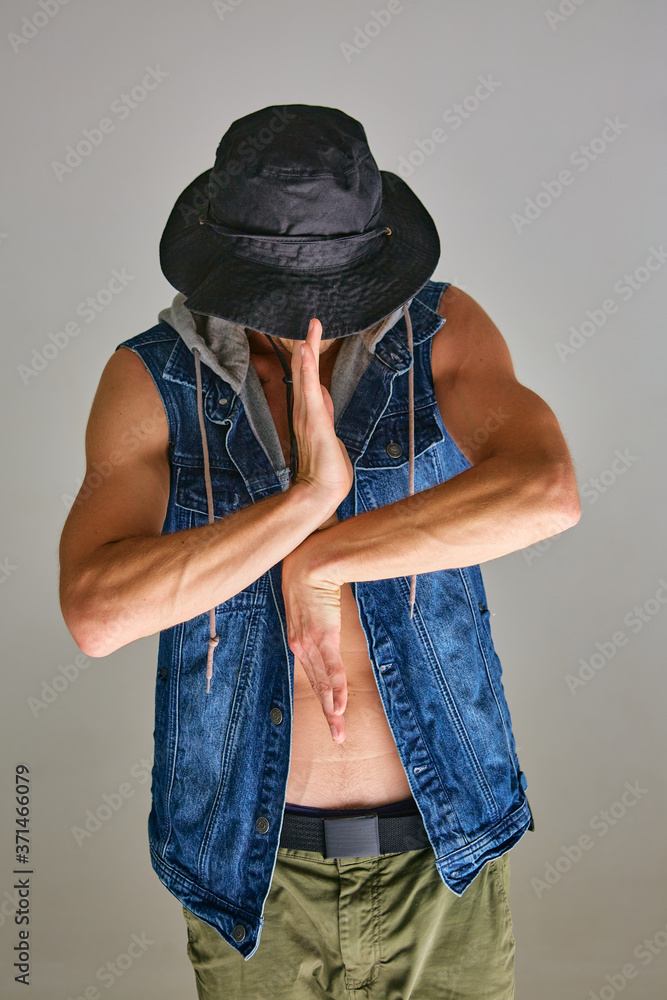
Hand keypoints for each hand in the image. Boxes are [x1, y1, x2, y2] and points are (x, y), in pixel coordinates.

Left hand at [282, 537, 347, 742]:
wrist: (309, 563)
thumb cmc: (309, 578)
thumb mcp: (311, 603)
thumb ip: (317, 615)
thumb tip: (325, 615)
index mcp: (298, 640)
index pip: (314, 676)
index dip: (323, 697)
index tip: (331, 714)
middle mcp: (301, 646)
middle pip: (318, 687)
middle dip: (329, 714)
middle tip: (338, 736)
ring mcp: (311, 644)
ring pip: (324, 684)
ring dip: (333, 709)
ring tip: (339, 730)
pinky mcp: (323, 637)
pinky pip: (332, 668)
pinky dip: (337, 689)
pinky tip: (340, 707)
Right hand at [290, 318, 352, 502]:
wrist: (321, 493)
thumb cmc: (326, 469)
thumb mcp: (328, 434)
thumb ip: (324, 412)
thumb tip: (322, 392)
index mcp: (307, 414)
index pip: (305, 379)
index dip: (307, 357)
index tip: (310, 336)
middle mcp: (303, 411)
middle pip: (302, 372)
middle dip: (307, 345)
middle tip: (312, 321)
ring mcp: (308, 415)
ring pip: (305, 376)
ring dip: (308, 350)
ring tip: (311, 327)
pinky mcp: (315, 421)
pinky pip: (310, 390)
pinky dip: (307, 370)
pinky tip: (307, 353)